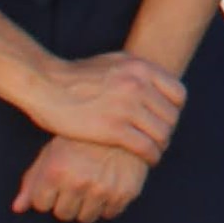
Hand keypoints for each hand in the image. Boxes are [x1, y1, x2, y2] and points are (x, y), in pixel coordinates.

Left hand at [14, 135, 151, 222]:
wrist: (123, 120)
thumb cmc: (81, 137)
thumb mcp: (52, 151)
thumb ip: (33, 180)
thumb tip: (18, 208)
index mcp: (55, 171)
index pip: (41, 205)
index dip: (48, 194)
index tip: (57, 182)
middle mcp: (78, 183)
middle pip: (64, 214)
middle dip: (67, 201)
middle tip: (76, 182)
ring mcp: (102, 189)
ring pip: (86, 217)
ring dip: (87, 205)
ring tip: (93, 183)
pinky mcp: (125, 193)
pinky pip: (110, 213)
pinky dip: (108, 203)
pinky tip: (109, 184)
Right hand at [25, 49, 182, 162]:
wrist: (45, 84)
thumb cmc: (75, 75)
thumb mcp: (113, 62)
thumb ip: (135, 72)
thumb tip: (153, 81)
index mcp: (141, 67)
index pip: (178, 94)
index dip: (174, 110)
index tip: (164, 119)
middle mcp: (138, 84)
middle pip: (171, 116)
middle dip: (166, 130)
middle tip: (158, 139)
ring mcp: (127, 106)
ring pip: (161, 133)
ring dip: (160, 146)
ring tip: (153, 151)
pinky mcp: (114, 128)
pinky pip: (146, 147)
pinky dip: (150, 156)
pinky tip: (146, 160)